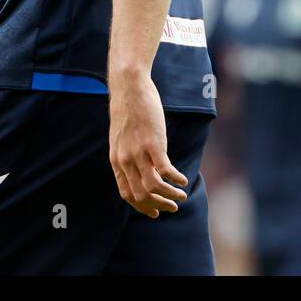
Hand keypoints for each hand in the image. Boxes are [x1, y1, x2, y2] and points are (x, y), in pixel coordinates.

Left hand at [108, 70, 187, 218]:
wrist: (129, 87)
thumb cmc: (129, 109)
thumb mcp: (121, 136)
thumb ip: (127, 153)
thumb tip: (137, 164)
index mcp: (117, 160)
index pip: (127, 194)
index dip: (142, 207)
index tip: (155, 213)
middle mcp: (125, 160)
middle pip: (141, 195)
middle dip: (159, 206)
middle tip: (173, 207)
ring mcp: (138, 152)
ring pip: (153, 187)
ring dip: (169, 196)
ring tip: (181, 196)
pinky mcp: (153, 143)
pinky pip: (165, 170)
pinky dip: (176, 180)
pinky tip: (183, 180)